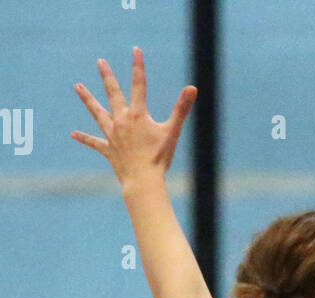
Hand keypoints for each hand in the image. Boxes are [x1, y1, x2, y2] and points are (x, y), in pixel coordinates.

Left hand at [72, 47, 195, 183]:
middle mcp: (122, 120)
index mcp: (137, 114)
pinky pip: (94, 142)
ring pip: (98, 113)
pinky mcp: (109, 150)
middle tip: (100, 62)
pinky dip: (84, 138)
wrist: (143, 181)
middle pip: (113, 93)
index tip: (135, 50)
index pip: (139, 85)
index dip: (138, 67)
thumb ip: (181, 109)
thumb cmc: (159, 158)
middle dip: (108, 76)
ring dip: (88, 99)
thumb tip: (193, 88)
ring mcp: (113, 134)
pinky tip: (73, 134)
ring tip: (78, 87)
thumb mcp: (172, 132)